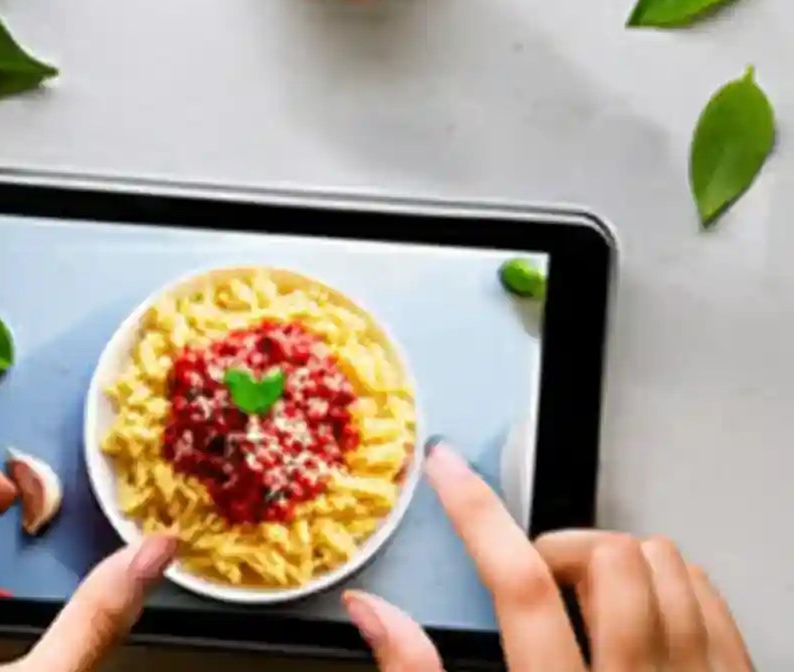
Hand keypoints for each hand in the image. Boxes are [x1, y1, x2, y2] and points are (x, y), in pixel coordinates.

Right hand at [340, 442, 753, 670]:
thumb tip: (373, 613)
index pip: (517, 584)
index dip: (475, 512)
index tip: (447, 469)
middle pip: (607, 562)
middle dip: (559, 547)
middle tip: (534, 574)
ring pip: (668, 567)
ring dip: (616, 560)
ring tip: (585, 596)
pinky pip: (710, 598)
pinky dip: (670, 584)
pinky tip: (638, 614)